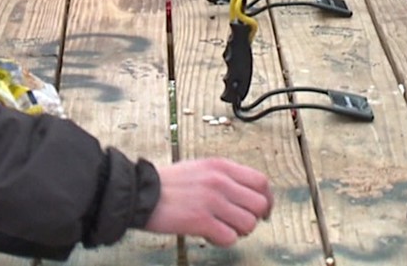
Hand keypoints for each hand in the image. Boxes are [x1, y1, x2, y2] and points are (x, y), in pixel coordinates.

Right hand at [144, 159, 272, 245]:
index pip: (261, 182)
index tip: (263, 210)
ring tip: (222, 228)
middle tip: (239, 223)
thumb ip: (225, 177)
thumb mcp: (201, 167)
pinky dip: (223, 240)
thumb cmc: (168, 183)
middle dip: (253, 218)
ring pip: (248, 223)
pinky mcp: (200, 221)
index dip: (267, 199)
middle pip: (259, 204)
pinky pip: (229, 237)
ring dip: (238, 231)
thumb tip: (246, 193)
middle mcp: (220, 181)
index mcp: (222, 166)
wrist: (139, 192)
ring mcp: (212, 201)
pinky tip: (210, 235)